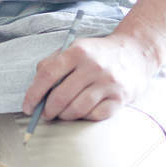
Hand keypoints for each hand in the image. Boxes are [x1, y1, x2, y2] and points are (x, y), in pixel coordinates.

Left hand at [21, 27, 165, 123]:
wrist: (137, 53)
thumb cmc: (98, 54)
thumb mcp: (75, 49)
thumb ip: (53, 63)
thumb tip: (36, 89)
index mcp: (78, 51)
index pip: (48, 75)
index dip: (33, 94)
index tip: (28, 107)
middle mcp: (93, 66)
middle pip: (60, 96)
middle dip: (48, 110)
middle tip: (46, 114)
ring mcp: (108, 83)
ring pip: (76, 109)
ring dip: (65, 116)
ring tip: (63, 113)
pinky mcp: (120, 98)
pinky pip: (95, 115)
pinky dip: (85, 117)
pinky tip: (83, 112)